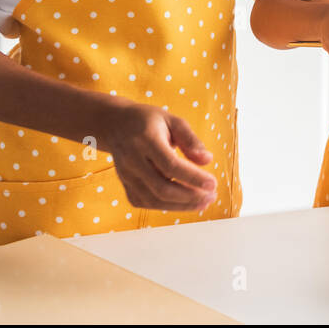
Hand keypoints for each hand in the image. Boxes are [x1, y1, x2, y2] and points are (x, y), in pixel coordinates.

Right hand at [98, 101, 217, 211]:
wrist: (115, 124)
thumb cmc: (149, 121)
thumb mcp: (172, 120)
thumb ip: (190, 139)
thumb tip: (207, 160)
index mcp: (146, 139)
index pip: (170, 165)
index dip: (193, 177)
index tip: (213, 183)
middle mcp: (132, 160)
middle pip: (162, 188)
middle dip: (190, 197)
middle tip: (211, 195)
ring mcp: (126, 175)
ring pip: (154, 200)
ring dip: (181, 206)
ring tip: (203, 202)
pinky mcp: (125, 185)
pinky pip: (146, 203)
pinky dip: (167, 207)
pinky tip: (184, 202)